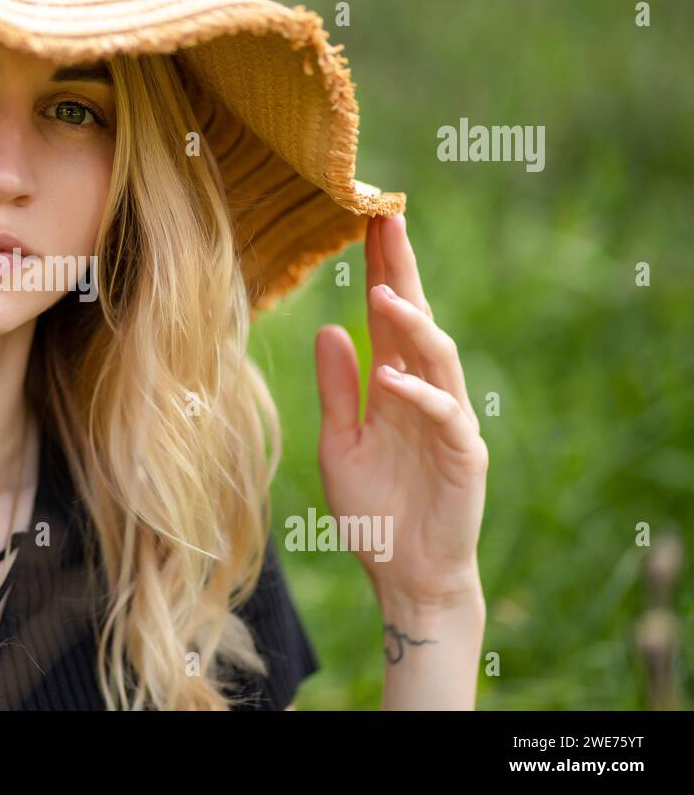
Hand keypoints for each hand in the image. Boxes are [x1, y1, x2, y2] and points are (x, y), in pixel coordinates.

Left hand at [314, 214, 487, 610]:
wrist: (404, 573)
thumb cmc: (373, 509)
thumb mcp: (339, 442)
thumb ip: (338, 389)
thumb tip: (331, 328)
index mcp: (394, 384)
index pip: (389, 317)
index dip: (381, 271)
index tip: (366, 223)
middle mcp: (424, 392)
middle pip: (416, 320)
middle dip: (401, 271)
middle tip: (386, 221)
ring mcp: (448, 420)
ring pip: (436, 358)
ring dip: (411, 325)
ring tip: (383, 293)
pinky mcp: (463, 454)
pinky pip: (442, 414)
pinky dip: (416, 394)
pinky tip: (389, 377)